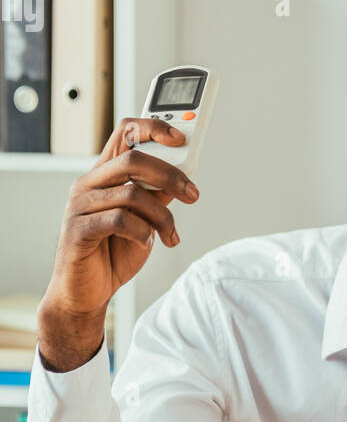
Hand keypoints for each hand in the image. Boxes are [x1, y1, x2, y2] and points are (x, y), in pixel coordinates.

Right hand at [36, 117, 199, 370]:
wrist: (86, 293)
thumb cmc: (113, 253)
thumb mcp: (144, 218)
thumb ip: (157, 195)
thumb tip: (184, 174)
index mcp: (103, 175)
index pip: (124, 132)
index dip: (152, 128)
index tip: (180, 138)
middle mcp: (88, 185)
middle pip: (132, 159)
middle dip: (170, 175)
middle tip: (192, 194)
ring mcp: (79, 206)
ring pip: (131, 193)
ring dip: (162, 216)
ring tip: (171, 234)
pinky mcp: (78, 231)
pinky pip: (119, 220)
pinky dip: (142, 232)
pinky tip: (147, 243)